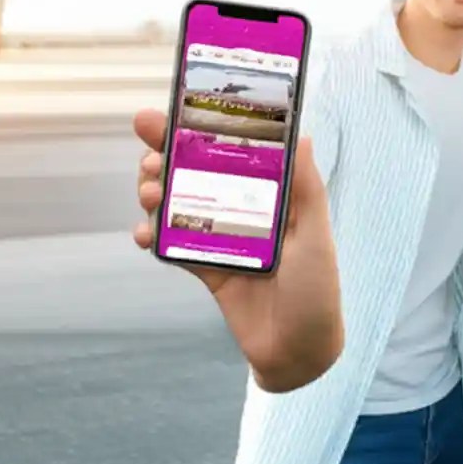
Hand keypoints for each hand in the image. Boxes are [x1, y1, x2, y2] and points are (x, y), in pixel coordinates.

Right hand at [131, 108, 342, 393]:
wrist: (298, 352)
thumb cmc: (317, 289)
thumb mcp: (316, 234)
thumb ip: (306, 188)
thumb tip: (302, 134)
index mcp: (274, 195)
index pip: (235, 151)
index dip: (203, 131)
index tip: (173, 112)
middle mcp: (245, 211)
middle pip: (198, 173)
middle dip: (167, 157)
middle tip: (147, 152)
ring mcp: (222, 238)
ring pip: (178, 203)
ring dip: (156, 192)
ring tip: (148, 191)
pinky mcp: (206, 268)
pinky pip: (172, 245)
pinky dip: (154, 236)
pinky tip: (145, 234)